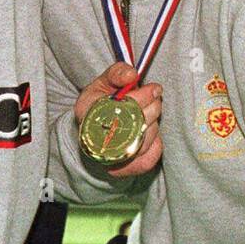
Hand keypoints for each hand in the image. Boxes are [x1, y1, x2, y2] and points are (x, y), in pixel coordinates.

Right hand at [74, 62, 162, 177]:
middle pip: (135, 126)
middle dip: (152, 107)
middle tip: (156, 96)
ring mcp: (112, 159)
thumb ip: (116, 73)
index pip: (120, 108)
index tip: (154, 88)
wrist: (94, 131)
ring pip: (144, 141)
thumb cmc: (99, 104)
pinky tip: (149, 131)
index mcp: (88, 115)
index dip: (142, 97)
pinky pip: (149, 158)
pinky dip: (156, 143)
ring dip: (154, 123)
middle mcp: (97, 141)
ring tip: (151, 111)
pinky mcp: (126, 169)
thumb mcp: (102, 83)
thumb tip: (132, 75)